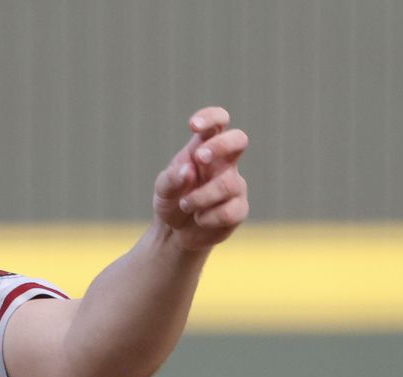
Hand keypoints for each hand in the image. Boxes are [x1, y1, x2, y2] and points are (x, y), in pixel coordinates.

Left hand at [152, 107, 249, 251]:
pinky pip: (229, 211)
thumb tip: (188, 170)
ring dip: (200, 197)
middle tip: (200, 157)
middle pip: (239, 139)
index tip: (193, 126)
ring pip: (227, 183)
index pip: (218, 122)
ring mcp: (235, 185)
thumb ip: (171, 179)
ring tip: (185, 205)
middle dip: (220, 145)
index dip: (211, 117)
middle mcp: (224, 163)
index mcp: (205, 148)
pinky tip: (199, 219)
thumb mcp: (163, 189)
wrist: (177, 232)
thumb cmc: (173, 200)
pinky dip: (207, 217)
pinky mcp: (239, 209)